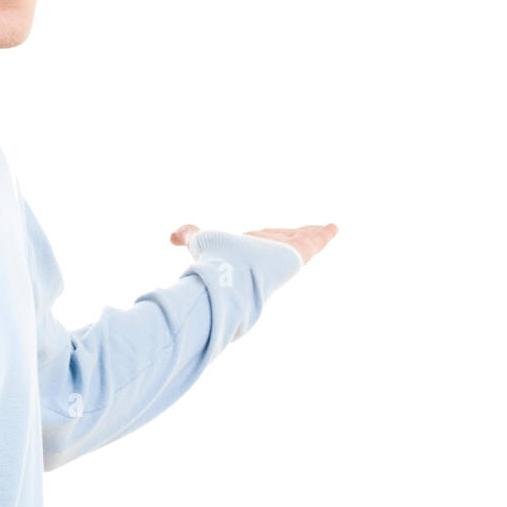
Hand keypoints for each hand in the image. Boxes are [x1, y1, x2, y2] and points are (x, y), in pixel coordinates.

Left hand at [170, 223, 338, 264]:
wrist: (232, 279)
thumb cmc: (216, 262)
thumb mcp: (200, 242)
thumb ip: (188, 236)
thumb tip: (171, 235)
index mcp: (248, 254)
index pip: (259, 242)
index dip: (262, 237)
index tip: (263, 234)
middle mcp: (268, 255)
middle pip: (282, 242)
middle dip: (293, 236)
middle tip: (307, 230)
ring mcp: (284, 255)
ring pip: (300, 241)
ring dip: (313, 234)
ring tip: (326, 229)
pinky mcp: (298, 254)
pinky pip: (314, 242)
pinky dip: (324, 234)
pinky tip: (335, 227)